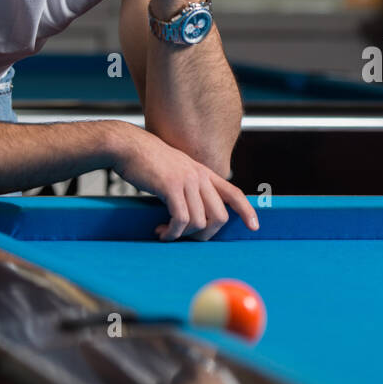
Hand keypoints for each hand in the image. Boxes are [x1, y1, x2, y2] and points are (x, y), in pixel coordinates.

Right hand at [112, 126, 258, 240]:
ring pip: (200, 222)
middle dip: (205, 235)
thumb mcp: (176, 171)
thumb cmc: (147, 162)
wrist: (128, 146)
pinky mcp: (171, 187)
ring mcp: (187, 181)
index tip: (254, 227)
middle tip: (186, 237)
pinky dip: (172, 233)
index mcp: (204, 173)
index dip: (247, 211)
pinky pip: (181, 220)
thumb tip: (195, 212)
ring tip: (166, 233)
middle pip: (220, 217)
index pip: (234, 193)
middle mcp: (200, 177)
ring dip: (182, 235)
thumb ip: (190, 186)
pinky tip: (161, 233)